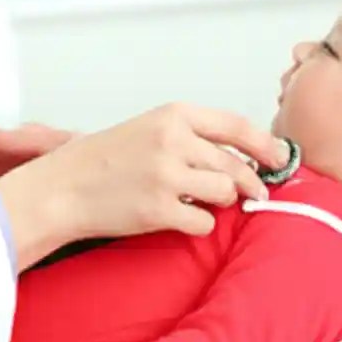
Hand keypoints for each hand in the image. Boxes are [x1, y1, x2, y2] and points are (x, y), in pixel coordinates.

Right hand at [0, 102, 284, 268]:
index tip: (280, 157)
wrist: (61, 188)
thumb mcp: (146, 129)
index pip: (236, 125)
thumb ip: (190, 136)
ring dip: (218, 202)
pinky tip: (176, 217)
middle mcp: (173, 141)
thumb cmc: (100, 159)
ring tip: (195, 201)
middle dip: (249, 183)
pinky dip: (197, 225)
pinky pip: (204, 223)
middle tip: (252, 192)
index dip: (265, 144)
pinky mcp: (160, 209)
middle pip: (235, 164)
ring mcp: (167, 175)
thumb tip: (240, 155)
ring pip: (225, 193)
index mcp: (171, 115)